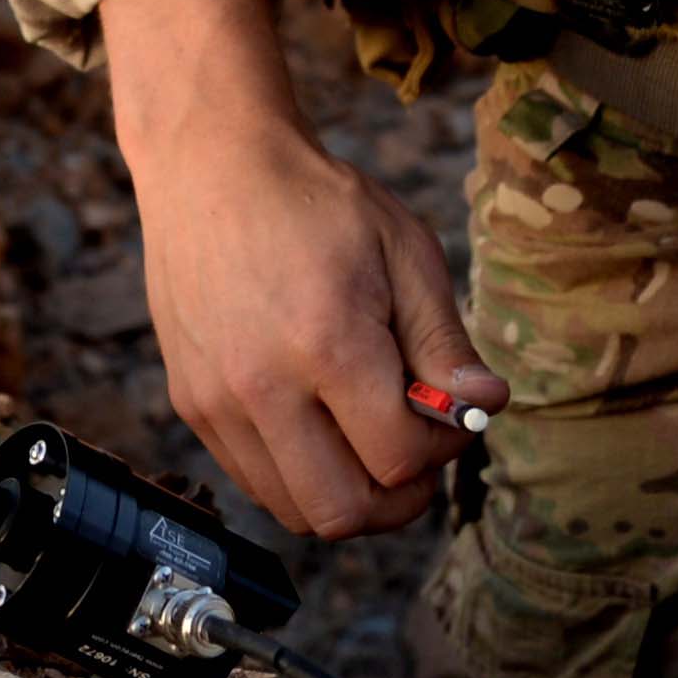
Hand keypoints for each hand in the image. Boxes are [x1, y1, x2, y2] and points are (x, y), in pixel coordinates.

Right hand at [99, 0, 503, 538]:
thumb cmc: (317, 202)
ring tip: (372, 442)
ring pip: (296, 513)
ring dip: (349, 495)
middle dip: (400, 499)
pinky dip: (301, 478)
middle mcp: (261, 386)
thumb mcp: (405, 250)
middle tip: (418, 453)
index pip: (398, 458)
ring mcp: (216, 402)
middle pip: (344, 512)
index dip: (442, 449)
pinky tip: (325, 427)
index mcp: (327, 343)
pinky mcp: (191, 405)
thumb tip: (487, 408)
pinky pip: (256, 484)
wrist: (212, 165)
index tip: (451, 412)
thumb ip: (445, 341)